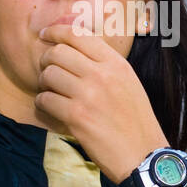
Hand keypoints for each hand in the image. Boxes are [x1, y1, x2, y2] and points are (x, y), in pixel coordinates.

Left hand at [34, 22, 168, 182]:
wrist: (144, 155)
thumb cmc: (135, 121)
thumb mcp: (128, 82)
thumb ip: (105, 65)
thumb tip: (74, 49)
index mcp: (116, 63)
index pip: (78, 35)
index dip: (56, 31)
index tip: (45, 34)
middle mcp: (102, 75)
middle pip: (58, 53)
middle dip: (46, 60)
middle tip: (47, 70)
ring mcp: (88, 95)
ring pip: (49, 75)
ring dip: (44, 83)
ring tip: (51, 91)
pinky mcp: (76, 117)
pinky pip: (45, 100)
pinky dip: (42, 103)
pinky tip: (50, 108)